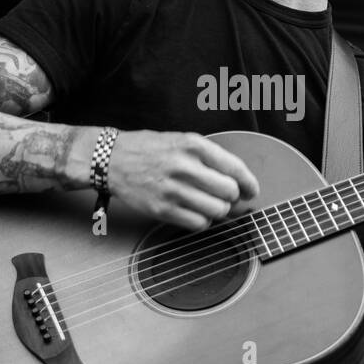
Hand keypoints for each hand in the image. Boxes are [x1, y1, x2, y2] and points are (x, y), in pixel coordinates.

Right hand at [104, 130, 259, 230]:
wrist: (112, 159)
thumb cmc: (151, 150)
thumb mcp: (182, 140)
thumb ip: (210, 158)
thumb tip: (239, 184)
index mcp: (193, 145)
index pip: (235, 168)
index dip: (249, 183)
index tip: (251, 191)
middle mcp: (185, 166)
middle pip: (229, 192)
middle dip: (232, 198)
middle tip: (225, 197)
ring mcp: (173, 189)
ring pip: (216, 210)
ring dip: (218, 211)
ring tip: (208, 204)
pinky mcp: (162, 209)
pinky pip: (198, 223)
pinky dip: (202, 221)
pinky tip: (195, 212)